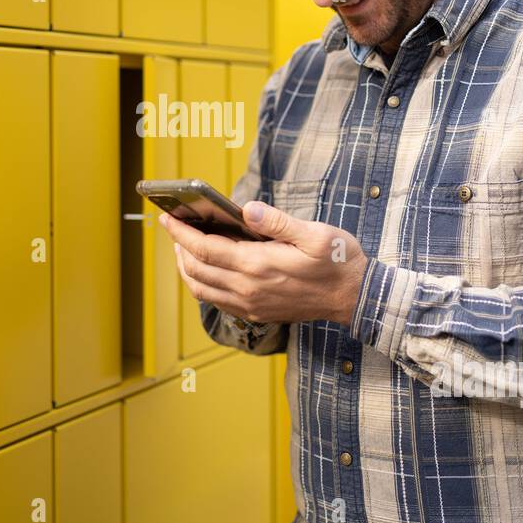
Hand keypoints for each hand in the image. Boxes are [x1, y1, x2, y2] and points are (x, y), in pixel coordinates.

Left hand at [159, 201, 367, 324]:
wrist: (355, 298)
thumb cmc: (338, 261)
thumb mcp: (314, 233)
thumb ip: (276, 221)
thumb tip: (245, 208)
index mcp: (258, 266)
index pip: (204, 248)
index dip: (181, 232)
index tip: (167, 217)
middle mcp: (248, 289)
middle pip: (196, 269)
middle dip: (179, 247)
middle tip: (175, 228)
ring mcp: (250, 305)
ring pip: (201, 289)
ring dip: (187, 268)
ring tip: (186, 247)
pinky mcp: (256, 313)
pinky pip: (216, 301)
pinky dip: (202, 283)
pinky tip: (207, 268)